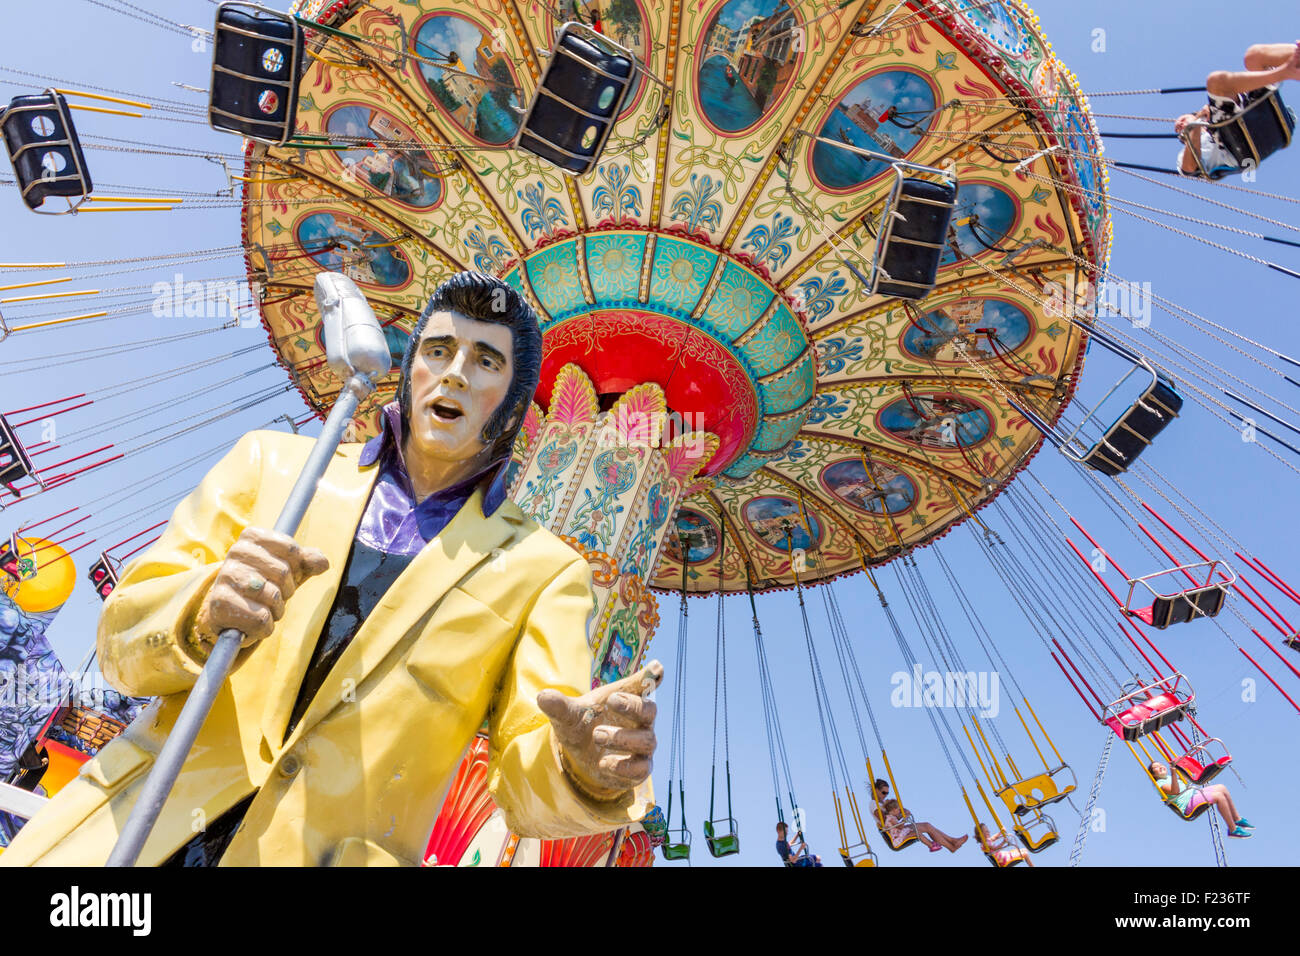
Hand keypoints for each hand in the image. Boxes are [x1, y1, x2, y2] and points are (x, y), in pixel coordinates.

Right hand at [192, 527, 328, 648]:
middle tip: (272, 595)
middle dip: (286, 591)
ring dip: (276, 610)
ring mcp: (225, 577)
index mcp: (252, 537)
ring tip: (262, 608)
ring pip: (273, 596)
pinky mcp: (220, 604)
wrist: (231, 613)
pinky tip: (251, 622)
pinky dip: (264, 627)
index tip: (285, 575)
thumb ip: (307, 562)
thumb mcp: (289, 570)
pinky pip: (261, 618)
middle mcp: (235, 552)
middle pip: (283, 573)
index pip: (292, 549)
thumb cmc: (264, 585)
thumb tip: (323, 562)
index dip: (296, 568)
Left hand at [538, 661, 663, 801]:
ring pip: (647, 741)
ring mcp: (642, 746)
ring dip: (622, 738)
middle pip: (650, 710)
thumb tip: (542, 696)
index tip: (657, 667)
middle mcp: (640, 722)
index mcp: (626, 700)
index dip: (651, 676)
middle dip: (633, 706)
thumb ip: (559, 705)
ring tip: (596, 735)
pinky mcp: (639, 769)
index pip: (644, 686)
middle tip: (612, 702)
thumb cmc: (582, 724)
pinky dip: (624, 766)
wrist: (581, 755)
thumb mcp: (568, 715)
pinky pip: (641, 769)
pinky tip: (604, 763)